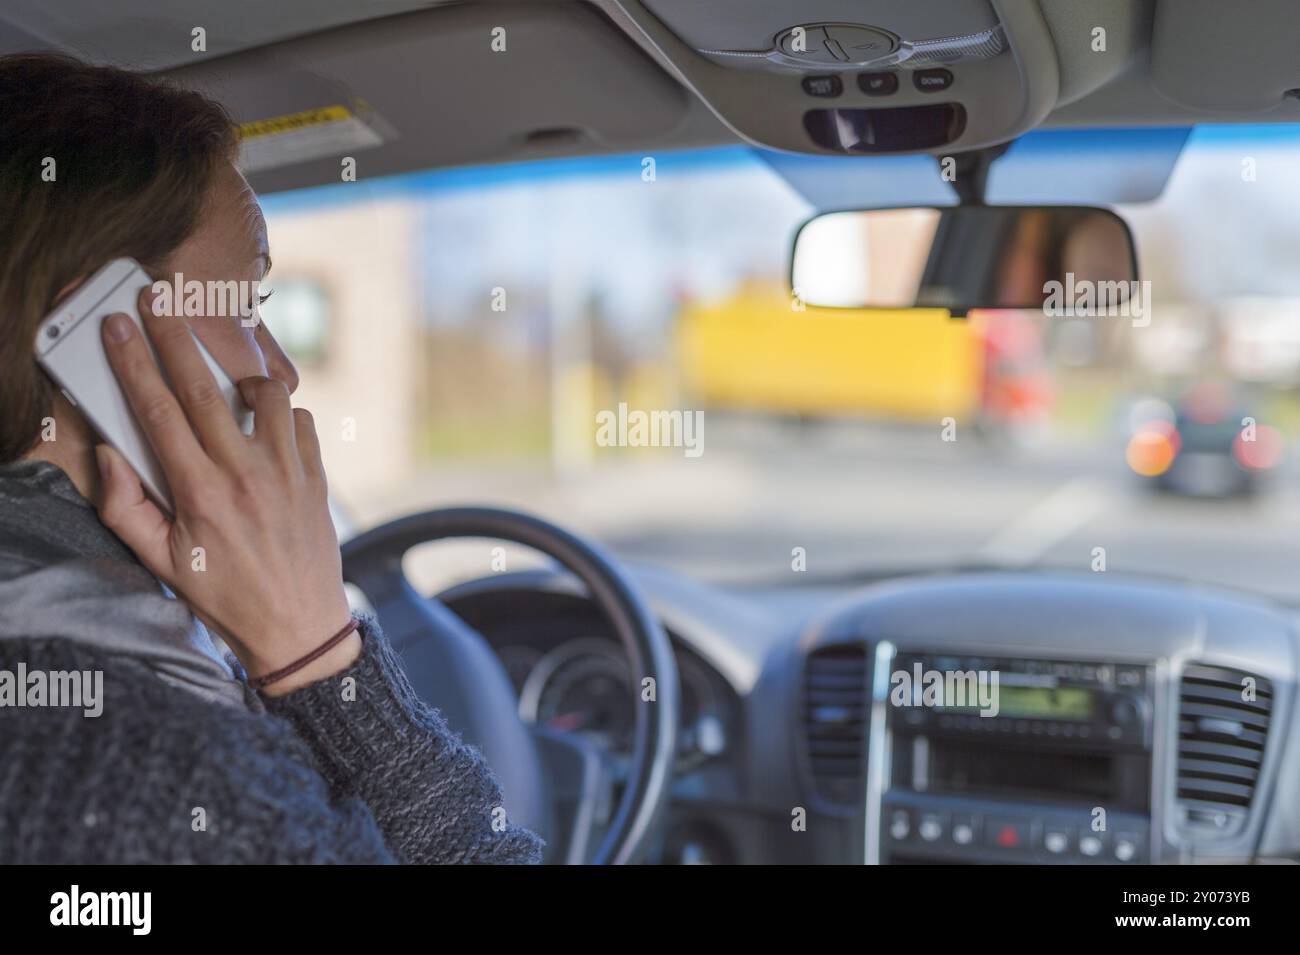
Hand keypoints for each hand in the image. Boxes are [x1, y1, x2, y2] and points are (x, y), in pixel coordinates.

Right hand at [95, 288, 358, 694]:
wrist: (299, 628)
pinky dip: (280, 411)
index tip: (117, 325)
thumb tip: (110, 451)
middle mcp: (246, 475)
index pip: (158, 412)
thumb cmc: (223, 597)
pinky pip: (300, 421)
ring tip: (221, 375)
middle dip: (175, 335)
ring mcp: (288, 472)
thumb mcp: (160, 563)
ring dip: (240, 374)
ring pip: (264, 394)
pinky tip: (263, 424)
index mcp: (200, 494)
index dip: (133, 362)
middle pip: (204, 387)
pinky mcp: (317, 477)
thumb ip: (126, 507)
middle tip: (157, 296)